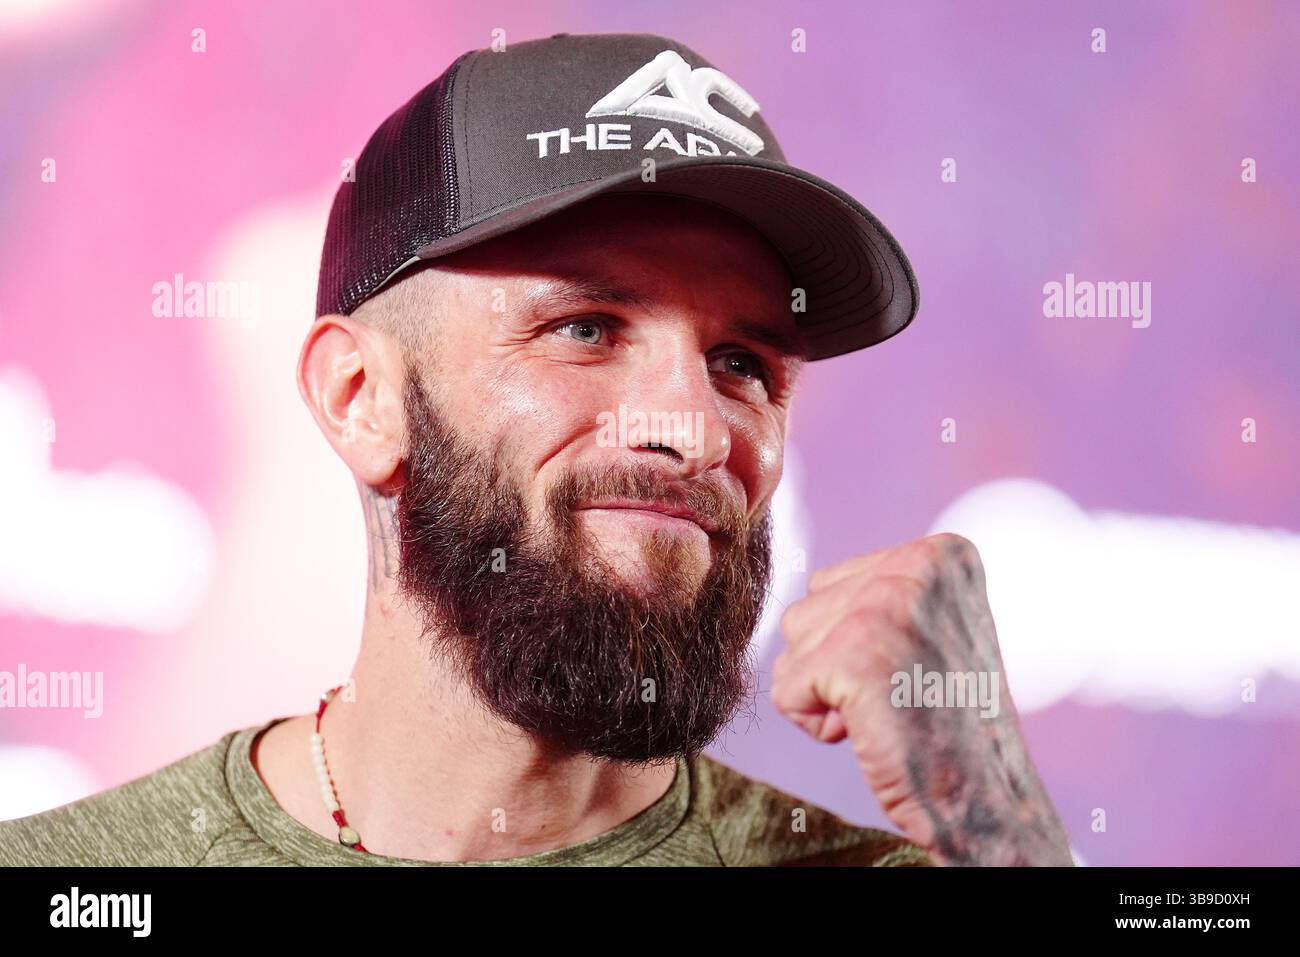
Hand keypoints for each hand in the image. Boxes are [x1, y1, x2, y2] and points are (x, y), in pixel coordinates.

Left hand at [771, 532, 1073, 865]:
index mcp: (943, 554)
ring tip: (888, 710)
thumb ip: (880, 590)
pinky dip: (815, 724)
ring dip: (824, 690)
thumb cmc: (947, 721)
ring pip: (791, 644)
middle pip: (806, 609)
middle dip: (834, 663)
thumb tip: (811, 583)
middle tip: (901, 696)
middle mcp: (919, 566)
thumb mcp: (932, 626)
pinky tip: (870, 731)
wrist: (983, 800)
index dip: (856, 641)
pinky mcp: (854, 654)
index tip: (914, 671)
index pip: (831, 582)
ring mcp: (887, 606)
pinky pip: (785, 690)